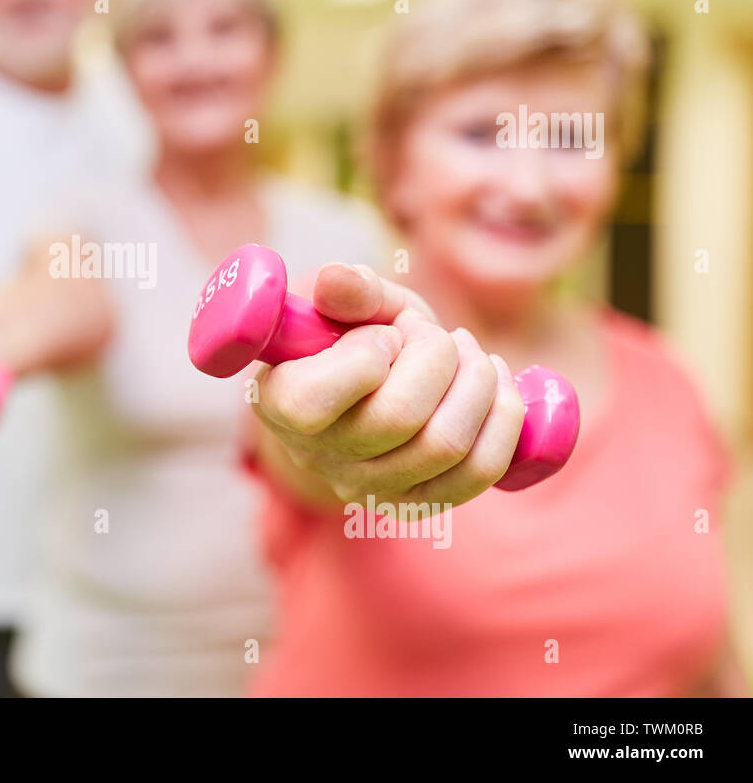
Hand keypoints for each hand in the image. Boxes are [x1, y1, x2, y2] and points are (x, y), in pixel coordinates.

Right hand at [254, 263, 525, 511]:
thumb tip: (337, 280)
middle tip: (435, 332)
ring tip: (469, 351)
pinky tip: (495, 382)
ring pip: (447, 445)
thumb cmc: (356, 336)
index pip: (314, 401)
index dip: (367, 355)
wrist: (375, 385)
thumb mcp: (351, 304)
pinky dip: (503, 418)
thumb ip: (348, 290)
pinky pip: (480, 471)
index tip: (384, 333)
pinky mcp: (418, 503)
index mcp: (280, 403)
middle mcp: (317, 457)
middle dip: (437, 356)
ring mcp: (368, 489)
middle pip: (398, 419)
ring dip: (477, 381)